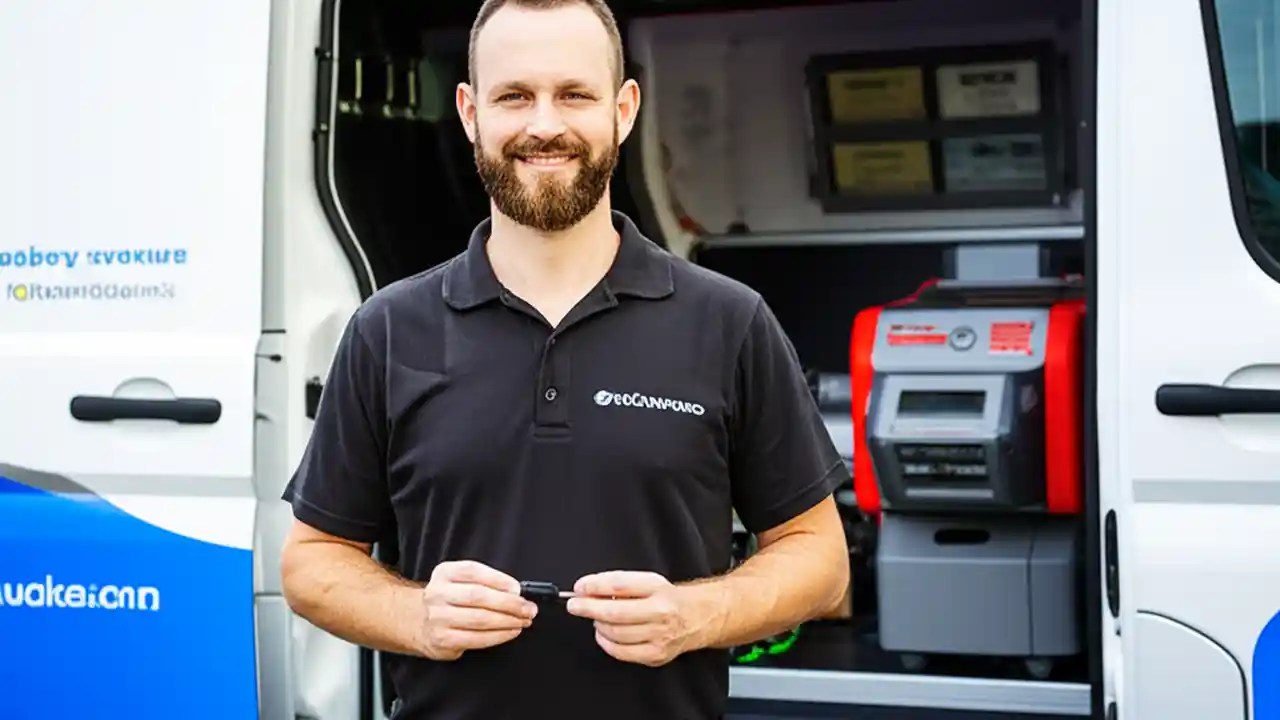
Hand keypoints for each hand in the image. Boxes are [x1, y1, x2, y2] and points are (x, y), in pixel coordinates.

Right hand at [416, 560, 537, 660]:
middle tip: (528, 608)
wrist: (418, 621)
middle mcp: (438, 594)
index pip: (473, 572)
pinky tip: (511, 632)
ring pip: (480, 620)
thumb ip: (485, 581)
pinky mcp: (443, 641)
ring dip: (508, 621)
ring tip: (523, 620)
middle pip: (478, 597)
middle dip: (509, 603)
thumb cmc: (449, 599)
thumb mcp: (460, 581)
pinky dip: (499, 636)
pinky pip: (476, 639)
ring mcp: (438, 619)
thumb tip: (514, 591)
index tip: (518, 588)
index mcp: (445, 573)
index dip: (499, 580)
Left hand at [565, 571, 712, 666]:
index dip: (595, 586)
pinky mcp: (656, 655)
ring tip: (597, 618)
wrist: (698, 616)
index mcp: (658, 588)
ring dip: (598, 624)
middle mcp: (661, 612)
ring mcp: (659, 636)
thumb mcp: (649, 581)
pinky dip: (606, 642)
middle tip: (575, 605)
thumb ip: (620, 585)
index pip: (619, 585)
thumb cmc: (669, 598)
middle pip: (615, 613)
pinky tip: (604, 633)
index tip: (579, 587)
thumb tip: (587, 590)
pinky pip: (621, 651)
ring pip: (615, 633)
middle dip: (588, 608)